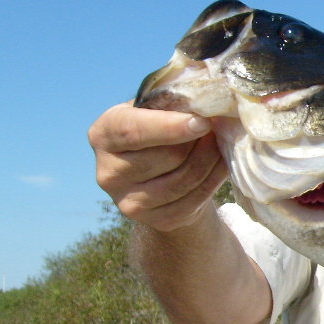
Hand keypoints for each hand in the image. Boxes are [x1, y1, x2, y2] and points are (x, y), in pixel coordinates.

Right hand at [88, 102, 227, 231]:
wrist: (159, 173)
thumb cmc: (158, 128)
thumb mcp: (156, 108)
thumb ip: (172, 103)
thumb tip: (208, 104)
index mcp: (103, 135)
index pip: (133, 130)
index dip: (170, 126)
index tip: (203, 122)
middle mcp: (108, 172)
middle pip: (168, 156)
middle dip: (200, 141)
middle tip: (217, 126)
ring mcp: (129, 201)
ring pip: (185, 179)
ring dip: (212, 158)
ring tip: (220, 141)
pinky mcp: (155, 220)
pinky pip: (195, 198)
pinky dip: (215, 178)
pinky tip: (220, 162)